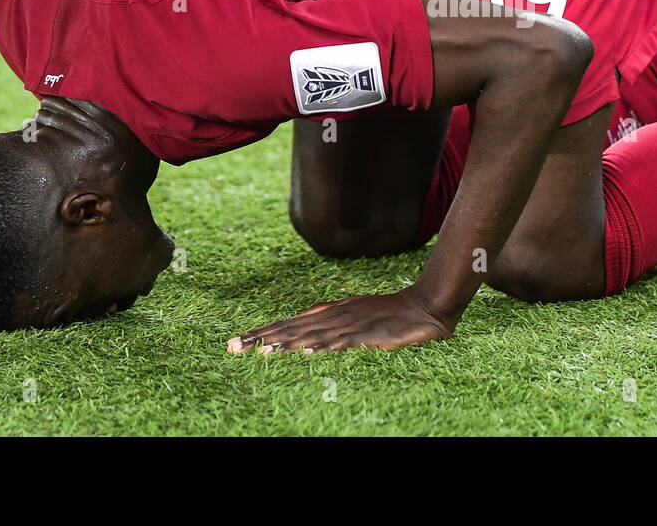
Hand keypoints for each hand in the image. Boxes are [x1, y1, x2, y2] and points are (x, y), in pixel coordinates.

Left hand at [226, 287, 453, 354]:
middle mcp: (334, 316)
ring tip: (260, 351)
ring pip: (311, 335)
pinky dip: (324, 347)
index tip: (235, 342)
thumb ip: (329, 325)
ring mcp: (350, 325)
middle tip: (232, 347)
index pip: (288, 322)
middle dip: (260, 337)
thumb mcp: (354, 317)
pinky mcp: (369, 335)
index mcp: (328, 313)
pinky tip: (307, 353)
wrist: (424, 305)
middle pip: (291, 327)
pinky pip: (343, 342)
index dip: (261, 332)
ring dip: (284, 343)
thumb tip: (303, 341)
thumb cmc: (388, 313)